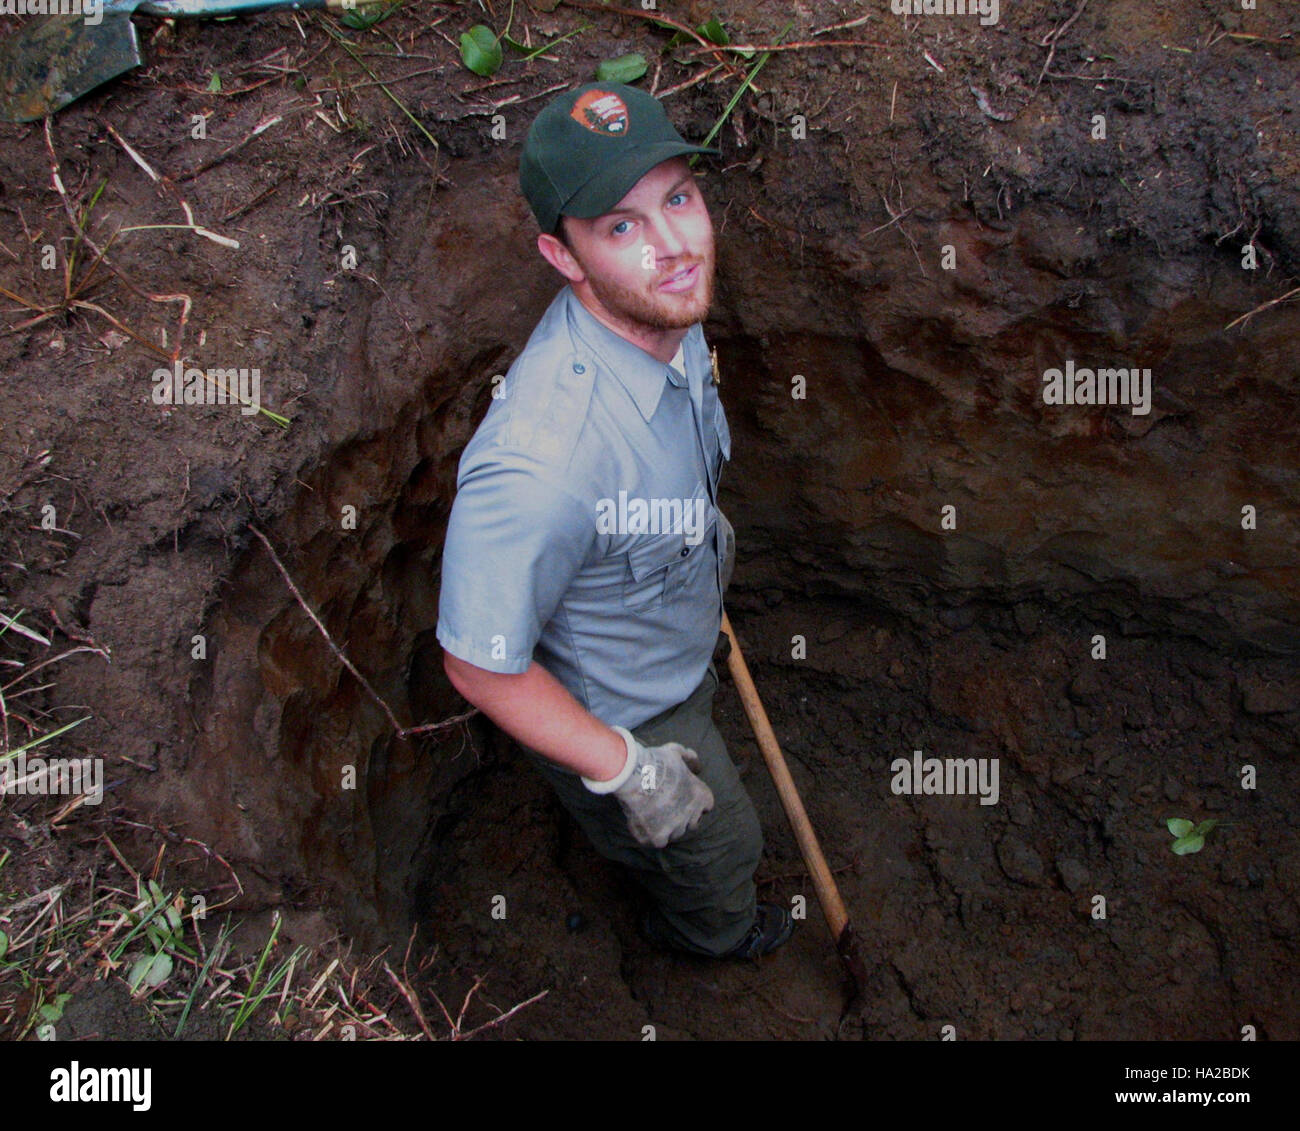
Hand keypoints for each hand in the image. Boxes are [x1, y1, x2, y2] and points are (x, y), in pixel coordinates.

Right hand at [591, 728, 714, 847]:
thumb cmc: (656, 761)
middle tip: (668, 809)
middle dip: (683, 817)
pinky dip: (651, 835)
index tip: (685, 799)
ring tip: (653, 815)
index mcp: (700, 795)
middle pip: (692, 823)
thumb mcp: (676, 752)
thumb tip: (698, 767)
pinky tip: (643, 824)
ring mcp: (675, 827)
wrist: (635, 775)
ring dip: (667, 827)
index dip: (696, 803)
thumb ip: (690, 758)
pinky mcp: (658, 837)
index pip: (707, 805)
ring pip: (675, 833)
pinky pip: (658, 841)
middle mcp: (691, 814)